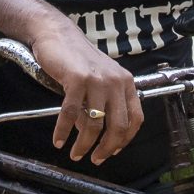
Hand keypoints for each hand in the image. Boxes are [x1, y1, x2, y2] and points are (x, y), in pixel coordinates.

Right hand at [28, 25, 142, 164]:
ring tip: (75, 154)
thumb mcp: (96, 82)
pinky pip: (70, 113)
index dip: (125, 140)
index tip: (113, 151)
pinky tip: (58, 140)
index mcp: (126, 83)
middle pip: (118, 125)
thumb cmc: (77, 59)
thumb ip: (98, 107)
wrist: (57, 34)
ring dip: (84, 144)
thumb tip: (92, 135)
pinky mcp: (77, 79)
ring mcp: (98, 80)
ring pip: (94, 123)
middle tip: (95, 159)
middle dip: (106, 148)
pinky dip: (63, 130)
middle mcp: (116, 82)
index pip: (136, 119)